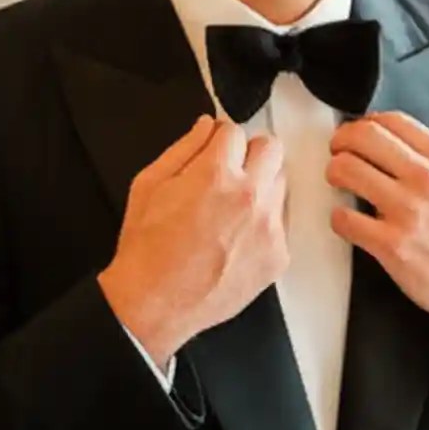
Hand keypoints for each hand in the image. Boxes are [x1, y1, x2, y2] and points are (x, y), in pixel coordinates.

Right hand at [97, 117, 289, 368]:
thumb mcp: (149, 185)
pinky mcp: (278, 254)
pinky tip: (236, 239)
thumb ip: (183, 148)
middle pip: (271, 149)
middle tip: (231, 172)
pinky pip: (281, 223)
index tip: (217, 150)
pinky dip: (263, 225)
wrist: (154, 304)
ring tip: (230, 211)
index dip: (221, 139)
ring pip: (280, 184)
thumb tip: (206, 125)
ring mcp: (269, 227)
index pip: (236, 131)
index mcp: (216, 174)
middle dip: (250, 154)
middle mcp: (250, 196)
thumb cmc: (147, 249)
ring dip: (260, 188)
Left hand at [327, 112, 428, 356]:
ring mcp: (408, 212)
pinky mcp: (392, 246)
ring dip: (334, 173)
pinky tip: (349, 221)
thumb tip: (387, 139)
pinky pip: (343, 218)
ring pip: (345, 170)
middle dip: (341, 142)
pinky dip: (339, 217)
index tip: (356, 135)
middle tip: (338, 154)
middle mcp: (426, 180)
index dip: (364, 123)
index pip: (391, 120)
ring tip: (340, 183)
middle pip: (363, 136)